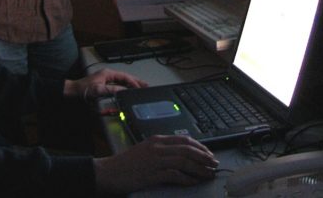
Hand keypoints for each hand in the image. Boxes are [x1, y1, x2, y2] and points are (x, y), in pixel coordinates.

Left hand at [65, 68, 147, 99]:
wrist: (74, 91)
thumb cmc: (83, 89)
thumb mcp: (99, 90)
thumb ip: (112, 90)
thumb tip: (123, 91)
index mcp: (108, 73)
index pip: (125, 77)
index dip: (133, 82)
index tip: (139, 88)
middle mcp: (108, 74)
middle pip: (126, 77)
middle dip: (136, 81)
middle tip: (146, 85)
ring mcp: (107, 79)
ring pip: (123, 81)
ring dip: (131, 84)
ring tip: (141, 87)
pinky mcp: (105, 84)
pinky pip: (119, 84)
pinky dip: (125, 87)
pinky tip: (129, 90)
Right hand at [94, 134, 217, 192]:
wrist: (107, 173)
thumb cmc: (125, 165)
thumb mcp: (145, 151)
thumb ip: (161, 151)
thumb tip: (180, 156)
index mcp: (156, 139)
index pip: (184, 139)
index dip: (200, 147)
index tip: (209, 154)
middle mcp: (157, 147)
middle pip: (188, 149)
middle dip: (204, 157)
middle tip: (214, 164)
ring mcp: (155, 160)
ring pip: (185, 161)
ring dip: (200, 168)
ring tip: (209, 174)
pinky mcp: (152, 174)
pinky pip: (175, 175)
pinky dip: (187, 179)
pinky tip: (194, 182)